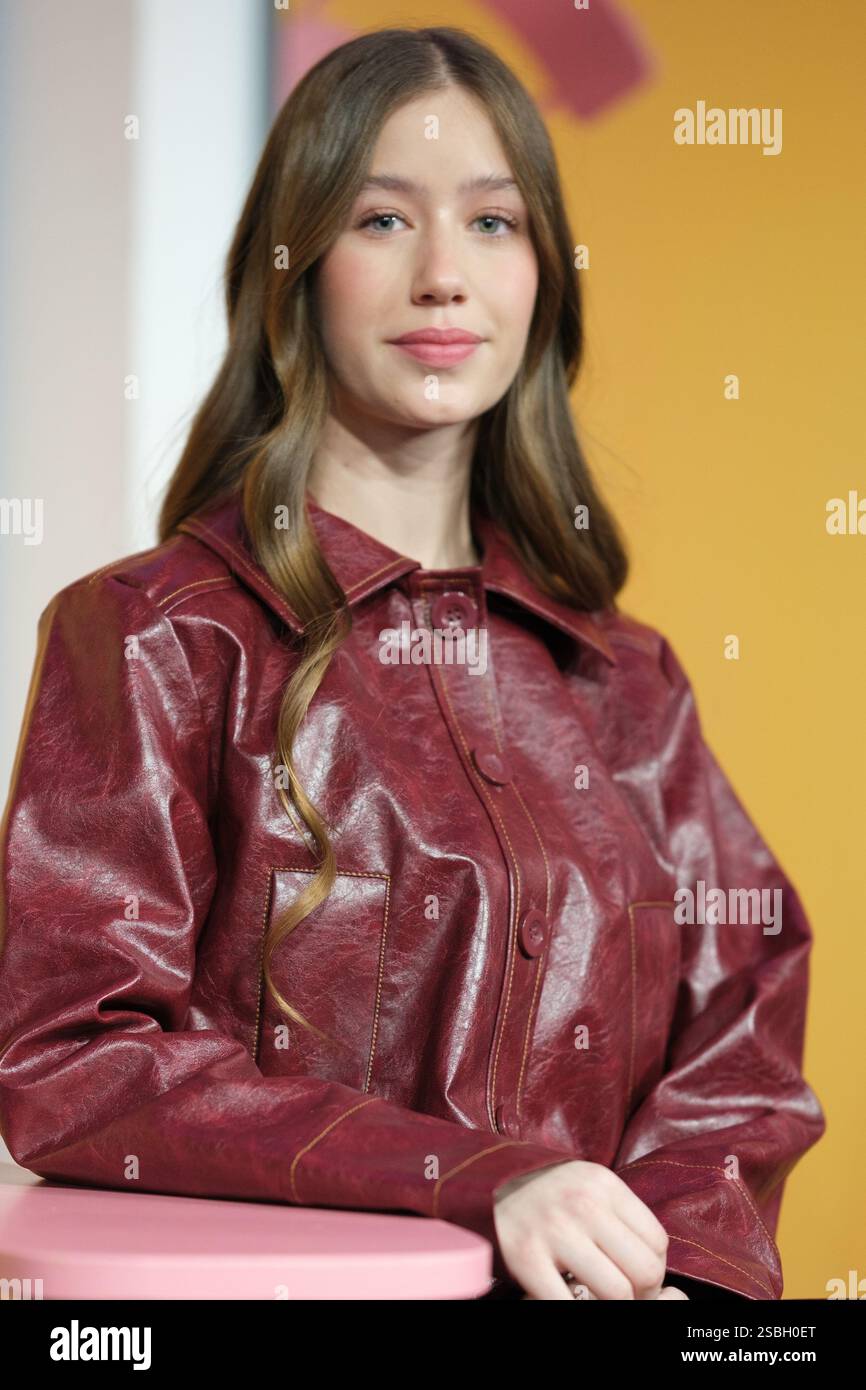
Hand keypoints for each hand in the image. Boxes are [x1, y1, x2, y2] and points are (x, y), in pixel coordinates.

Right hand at [493, 1159, 684, 1300]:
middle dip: (641, 1294)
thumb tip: (654, 1260)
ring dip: (614, 1306)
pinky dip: (577, 1309)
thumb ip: (620, 1213)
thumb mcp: (587, 1184)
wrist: (487, 1184)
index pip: (657, 1242)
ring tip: (599, 1300)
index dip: (655, 1271)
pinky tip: (570, 1299)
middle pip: (644, 1270)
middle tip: (624, 1297)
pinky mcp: (526, 1257)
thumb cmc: (547, 1193)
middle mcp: (583, 1203)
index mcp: (603, 1184)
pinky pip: (568, 1303)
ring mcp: (554, 1230)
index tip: (639, 1280)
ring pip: (616, 1292)